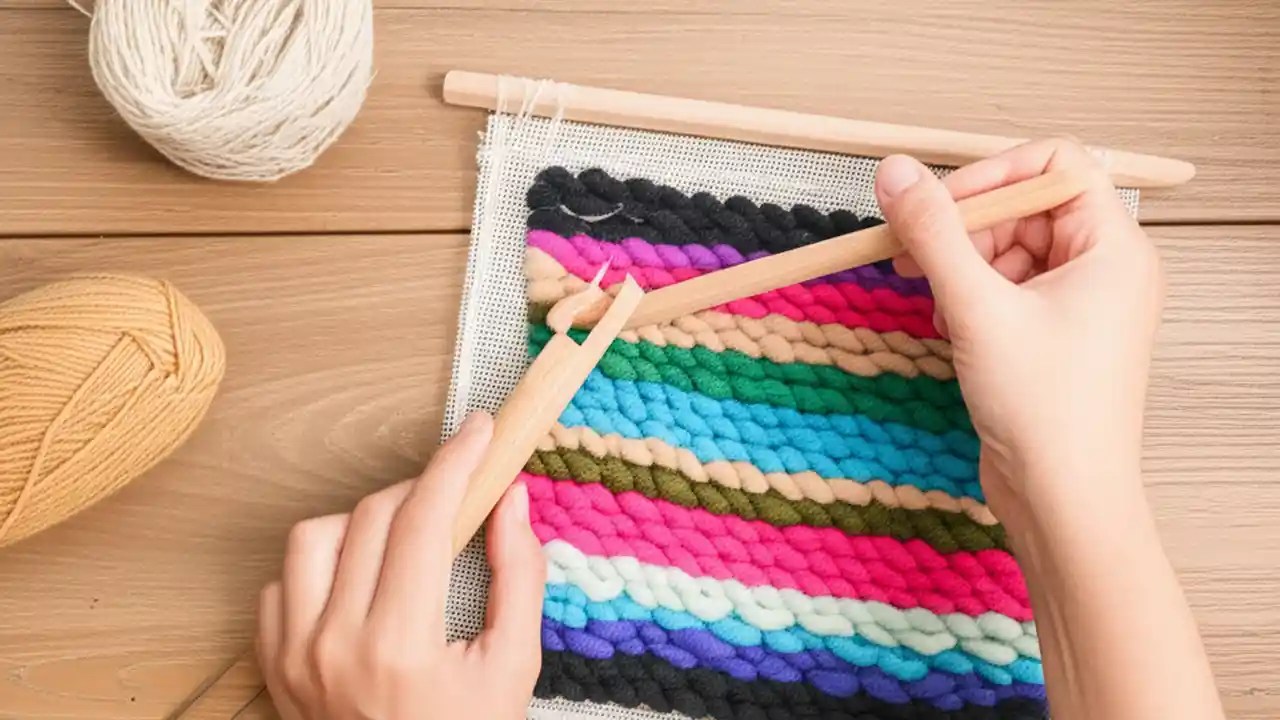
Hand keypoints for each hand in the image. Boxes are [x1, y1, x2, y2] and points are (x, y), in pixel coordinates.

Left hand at [256, 412, 545, 719]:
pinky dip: (321, 566)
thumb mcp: (512, 668)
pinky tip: (359, 585)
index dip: (456, 461)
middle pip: (374, 515)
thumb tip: (510, 501)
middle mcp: (336, 642)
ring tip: (403, 545)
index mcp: (401, 644)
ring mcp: (294, 654)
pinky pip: (282, 581)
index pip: (425, 519)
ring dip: (365, 524)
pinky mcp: (272, 664)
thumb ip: (518, 578)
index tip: (481, 431)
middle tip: (458, 498)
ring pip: (316, 536)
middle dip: (424, 490)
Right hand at [874, 139, 1163, 521]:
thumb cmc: (1047, 411)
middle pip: (1023, 207)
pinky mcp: (1053, 334)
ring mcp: (1080, 303)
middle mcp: (1104, 268)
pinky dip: (969, 298)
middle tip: (911, 252)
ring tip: (937, 304)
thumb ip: (933, 233)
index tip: (939, 206)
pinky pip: (1005, 288)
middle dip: (963, 228)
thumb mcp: (977, 308)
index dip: (993, 175)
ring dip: (960, 267)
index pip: (1056, 165)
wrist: (1064, 499)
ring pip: (1007, 249)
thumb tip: (897, 173)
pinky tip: (950, 328)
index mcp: (1113, 248)